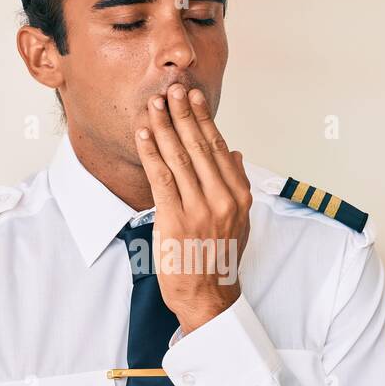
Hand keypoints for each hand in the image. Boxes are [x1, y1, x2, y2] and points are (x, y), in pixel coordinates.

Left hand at [136, 82, 252, 334]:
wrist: (208, 296)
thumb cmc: (219, 258)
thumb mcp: (240, 222)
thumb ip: (237, 186)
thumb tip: (235, 154)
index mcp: (239, 196)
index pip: (220, 149)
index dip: (204, 120)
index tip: (194, 99)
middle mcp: (222, 199)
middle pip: (199, 147)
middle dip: (182, 115)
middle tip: (172, 90)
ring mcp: (199, 209)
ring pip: (179, 158)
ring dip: (164, 127)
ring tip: (155, 105)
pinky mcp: (176, 220)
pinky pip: (161, 178)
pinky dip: (151, 153)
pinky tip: (144, 135)